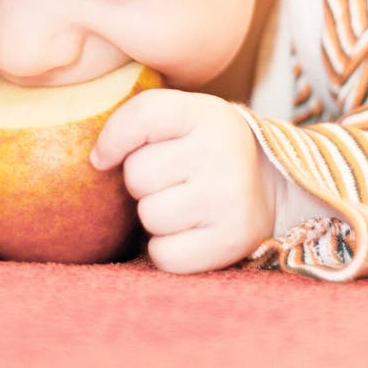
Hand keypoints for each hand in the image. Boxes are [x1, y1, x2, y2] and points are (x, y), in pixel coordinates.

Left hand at [90, 89, 278, 273]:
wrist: (271, 186)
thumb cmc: (205, 147)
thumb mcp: (183, 116)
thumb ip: (138, 119)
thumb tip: (96, 160)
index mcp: (207, 113)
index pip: (141, 116)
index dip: (112, 139)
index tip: (104, 157)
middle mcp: (222, 152)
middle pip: (136, 174)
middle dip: (142, 181)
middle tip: (170, 178)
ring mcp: (228, 199)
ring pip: (148, 216)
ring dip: (155, 214)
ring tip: (183, 202)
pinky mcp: (230, 242)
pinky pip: (164, 255)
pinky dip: (168, 248)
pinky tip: (189, 230)